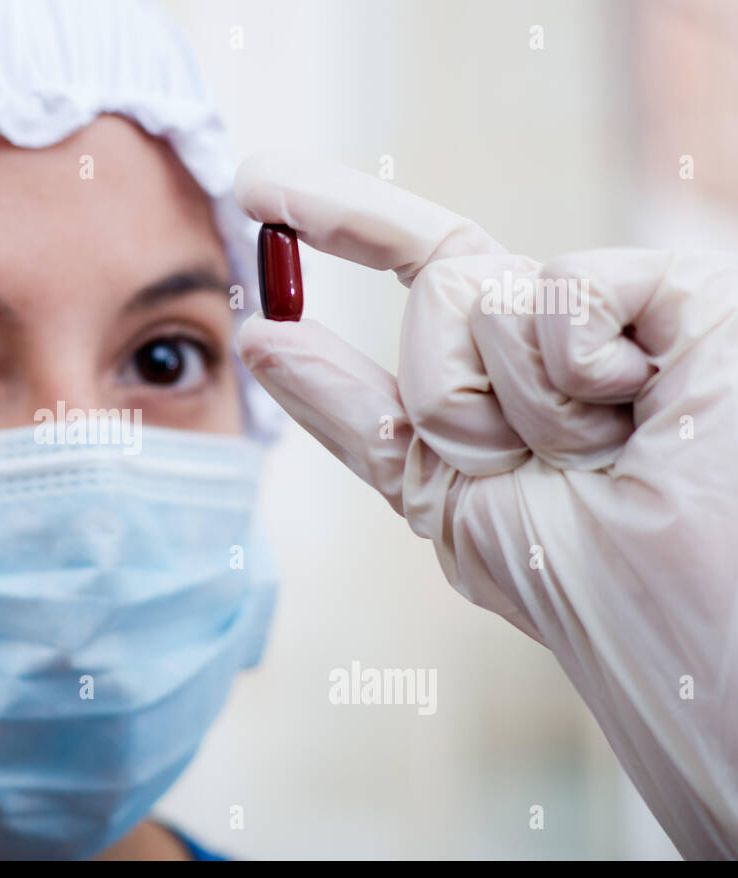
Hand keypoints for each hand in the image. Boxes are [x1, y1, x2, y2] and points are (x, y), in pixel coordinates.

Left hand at [235, 155, 737, 858]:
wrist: (684, 630)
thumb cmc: (580, 582)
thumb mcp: (439, 492)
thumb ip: (355, 410)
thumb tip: (260, 337)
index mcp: (517, 370)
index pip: (422, 264)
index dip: (339, 216)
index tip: (254, 184)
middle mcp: (568, 330)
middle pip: (439, 294)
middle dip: (452, 404)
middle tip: (531, 470)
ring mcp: (626, 311)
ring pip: (480, 295)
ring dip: (515, 411)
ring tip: (602, 462)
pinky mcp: (685, 296)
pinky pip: (562, 290)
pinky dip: (577, 376)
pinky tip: (642, 416)